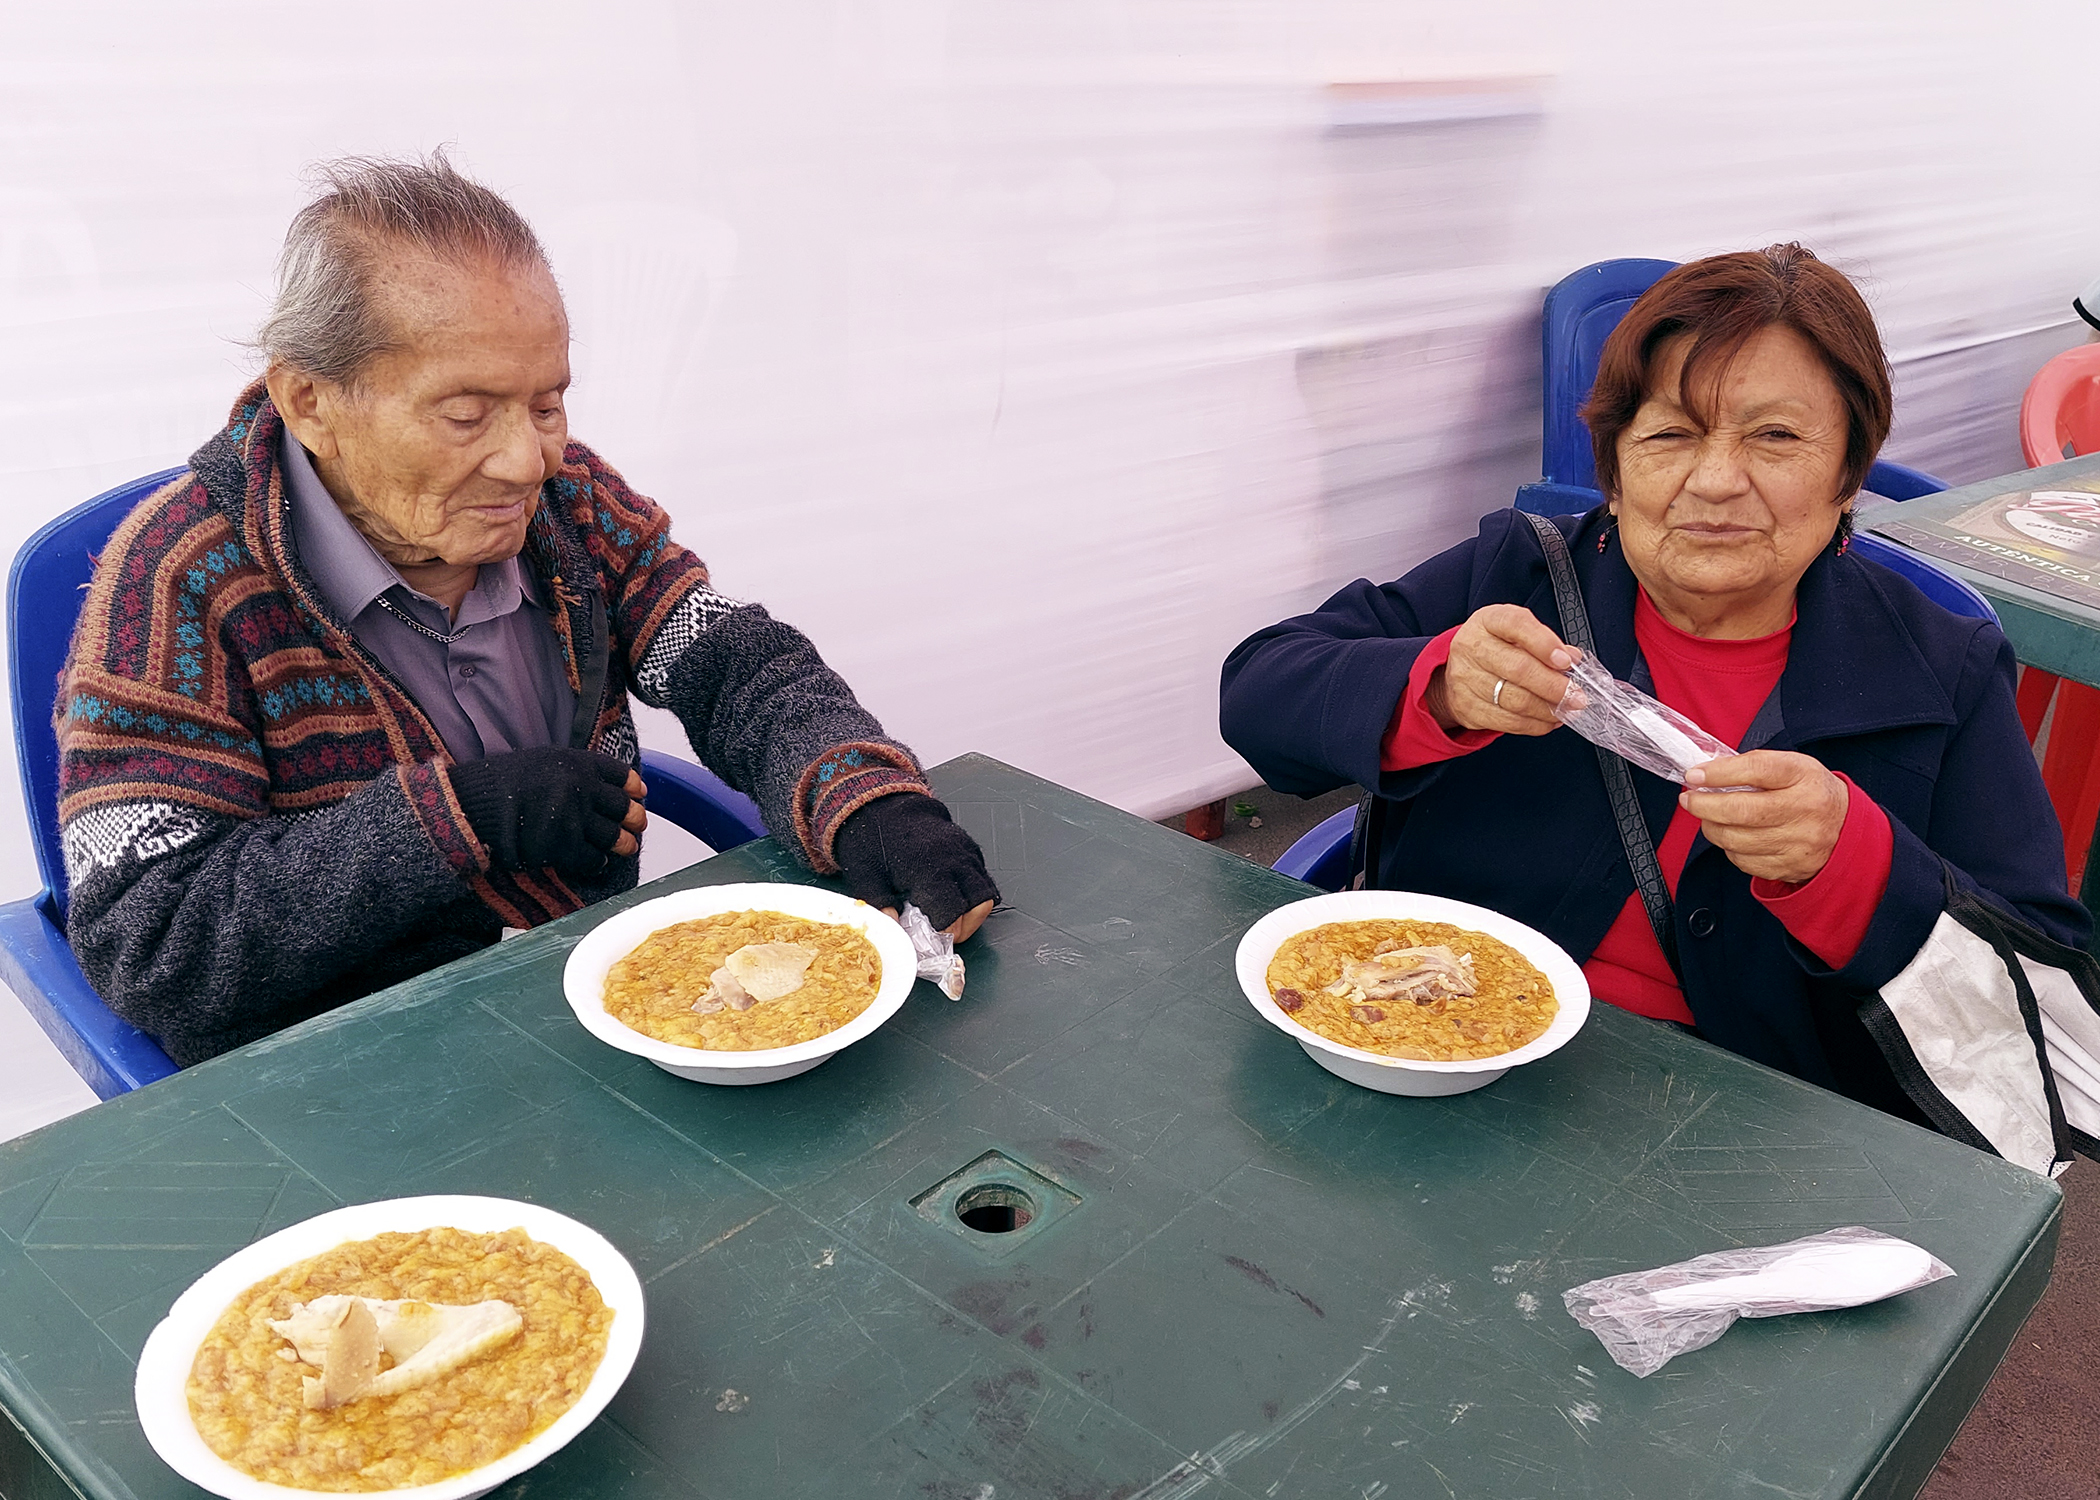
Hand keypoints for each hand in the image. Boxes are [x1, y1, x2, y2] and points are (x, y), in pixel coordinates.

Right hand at [447, 747, 647, 875]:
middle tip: (637, 824)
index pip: (620, 773)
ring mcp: (574, 817)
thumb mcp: (539, 762)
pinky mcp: (563, 846)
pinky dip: (597, 863)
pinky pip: (593, 859)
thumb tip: (595, 785)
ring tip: (626, 847)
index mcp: (576, 762)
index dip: (632, 786)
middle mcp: (582, 787)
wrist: (469, 807)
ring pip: (615, 835)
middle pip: (623, 806)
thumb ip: (569, 771)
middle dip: (634, 818)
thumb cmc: (498, 784)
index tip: (639, 793)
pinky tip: (596, 863)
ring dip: (623, 844)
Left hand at [833, 792, 999, 940]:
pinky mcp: (970, 848)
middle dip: (966, 926)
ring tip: (951, 917)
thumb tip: (893, 931)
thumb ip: (881, 905)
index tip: (931, 938)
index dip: (944, 933)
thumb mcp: (867, 877)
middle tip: (945, 932)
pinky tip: (951, 896)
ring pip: (986, 892)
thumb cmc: (874, 842)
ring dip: (973, 911)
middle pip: (979, 905)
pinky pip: (982, 876)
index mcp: (928, 870)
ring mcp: (965, 852)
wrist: (884, 805)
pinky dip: (973, 893)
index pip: (951, 914)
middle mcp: (954, 860)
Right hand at [1426, 604, 1578, 735]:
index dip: (1544, 644)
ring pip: (1515, 700)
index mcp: (1488, 621)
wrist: (1458, 669)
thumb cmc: (1495, 647)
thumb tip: (1572, 659)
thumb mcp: (1516, 632)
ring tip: (1566, 709)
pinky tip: (1548, 720)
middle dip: (1554, 686)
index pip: (1516, 625)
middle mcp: (1473, 647)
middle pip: (1519, 669)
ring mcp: (1466, 679)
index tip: (1567, 661)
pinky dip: (1535, 725)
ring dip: (1548, 709)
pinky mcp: (1468, 708)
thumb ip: (1545, 642)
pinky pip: (1508, 722)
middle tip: (1577, 696)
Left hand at [1680, 751, 1847, 884]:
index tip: (1694, 775)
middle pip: (1741, 811)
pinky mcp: (1789, 866)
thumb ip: (1752, 766)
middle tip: (1689, 799)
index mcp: (1803, 776)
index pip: (1756, 770)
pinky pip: (1743, 860)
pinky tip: (1733, 836)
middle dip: (1704, 805)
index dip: (1719, 773)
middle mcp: (1804, 810)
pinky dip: (1729, 848)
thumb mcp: (1792, 766)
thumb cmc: (1810, 792)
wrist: (1847, 830)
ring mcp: (1798, 842)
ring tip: (1709, 817)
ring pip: (1736, 839)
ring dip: (1712, 827)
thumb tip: (1705, 773)